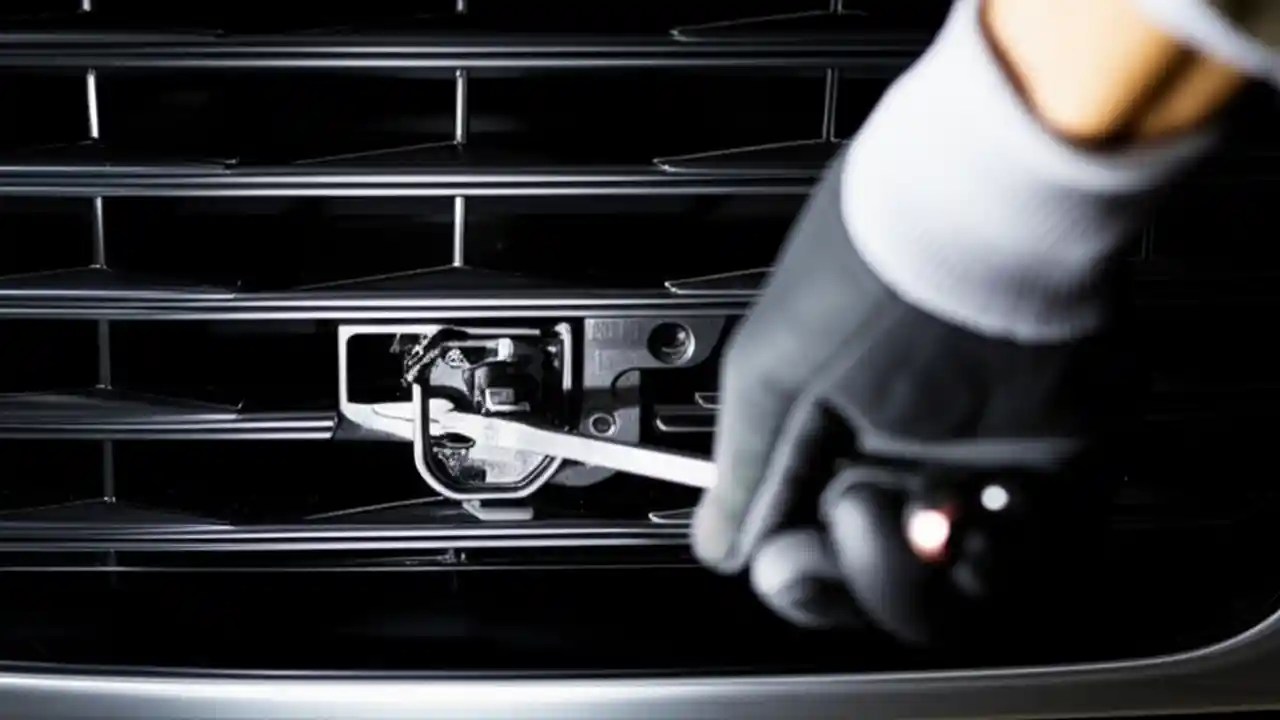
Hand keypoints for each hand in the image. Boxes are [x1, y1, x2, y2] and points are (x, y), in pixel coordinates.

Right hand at [691, 156, 1125, 644]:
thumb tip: (716, 543)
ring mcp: (983, 466)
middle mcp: (909, 460)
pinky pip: (1043, 552)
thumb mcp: (770, 369)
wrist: (977, 212)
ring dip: (934, 569)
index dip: (799, 573)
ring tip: (922, 511)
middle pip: (884, 581)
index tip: (789, 562)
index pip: (811, 546)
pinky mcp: (1059, 463)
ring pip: (960, 583)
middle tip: (856, 516)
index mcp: (835, 441)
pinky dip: (1008, 556)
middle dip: (862, 575)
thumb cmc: (866, 273)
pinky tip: (978, 516)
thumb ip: (746, 470)